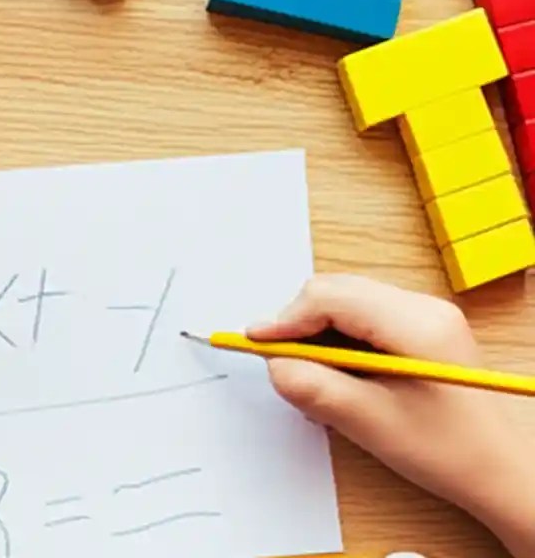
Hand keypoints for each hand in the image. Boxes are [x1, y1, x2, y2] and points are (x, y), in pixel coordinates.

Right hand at [249, 275, 534, 554]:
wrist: (505, 471)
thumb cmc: (450, 451)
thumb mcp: (370, 422)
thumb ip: (314, 388)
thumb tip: (274, 364)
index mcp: (415, 323)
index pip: (329, 297)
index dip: (285, 320)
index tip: (256, 344)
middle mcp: (423, 307)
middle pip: (336, 292)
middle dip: (299, 323)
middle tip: (280, 362)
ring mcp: (427, 315)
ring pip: (347, 303)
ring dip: (319, 332)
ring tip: (313, 375)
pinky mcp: (424, 329)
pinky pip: (365, 318)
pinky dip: (340, 339)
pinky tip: (340, 375)